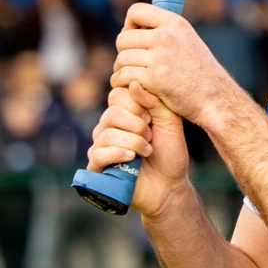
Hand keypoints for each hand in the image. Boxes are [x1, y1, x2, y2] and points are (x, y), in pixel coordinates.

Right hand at [87, 80, 190, 215]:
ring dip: (133, 142)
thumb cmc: (170, 153)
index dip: (136, 104)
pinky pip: (98, 153)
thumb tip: (132, 82)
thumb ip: (155, 101)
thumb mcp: (170, 122)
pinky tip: (131, 158)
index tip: (151, 118)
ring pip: (107, 133)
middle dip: (137, 125)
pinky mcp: (97, 165)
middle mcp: (109, 126)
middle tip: (150, 136)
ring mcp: (101, 145)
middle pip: (112, 113)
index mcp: (125, 113)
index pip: (118, 94)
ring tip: (147, 151)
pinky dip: (118, 153)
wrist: (170, 185)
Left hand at [110, 3, 243, 126]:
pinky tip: (131, 87)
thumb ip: (165, 31)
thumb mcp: (188, 41)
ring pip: (121, 59)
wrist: (215, 98)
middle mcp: (167, 36)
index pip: (136, 11)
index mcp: (175, 23)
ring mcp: (160, 58)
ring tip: (132, 77)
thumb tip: (135, 27)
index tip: (135, 38)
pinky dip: (122, 83)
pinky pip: (123, 76)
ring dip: (122, 70)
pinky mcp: (154, 79)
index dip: (129, 24)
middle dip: (124, 52)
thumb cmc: (200, 72)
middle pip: (123, 38)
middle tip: (132, 63)